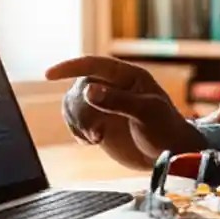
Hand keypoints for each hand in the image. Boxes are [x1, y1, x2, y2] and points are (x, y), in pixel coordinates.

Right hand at [45, 55, 207, 170]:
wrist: (171, 154)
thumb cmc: (166, 130)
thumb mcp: (147, 114)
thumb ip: (119, 101)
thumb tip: (89, 90)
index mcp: (129, 76)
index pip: (94, 65)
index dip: (70, 67)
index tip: (48, 75)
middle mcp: (113, 86)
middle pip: (79, 87)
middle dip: (80, 111)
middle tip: (95, 134)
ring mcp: (105, 103)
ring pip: (73, 103)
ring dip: (76, 122)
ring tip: (95, 138)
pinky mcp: (99, 121)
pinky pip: (74, 119)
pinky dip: (76, 130)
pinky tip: (90, 141)